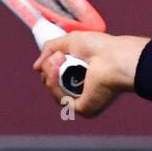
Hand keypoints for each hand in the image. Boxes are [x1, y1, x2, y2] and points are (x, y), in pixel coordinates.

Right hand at [33, 32, 148, 117]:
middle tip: (59, 55)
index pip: (58, 75)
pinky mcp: (85, 109)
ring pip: (54, 91)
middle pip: (53, 83)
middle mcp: (85, 89)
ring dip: (50, 73)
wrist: (115, 57)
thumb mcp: (69, 41)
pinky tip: (56, 70)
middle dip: (49, 67)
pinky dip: (54, 85)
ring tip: (59, 58)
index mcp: (84, 75)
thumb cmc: (100, 47)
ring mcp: (84, 100)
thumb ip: (49, 50)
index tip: (56, 54)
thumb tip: (35, 67)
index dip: (51, 66)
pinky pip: (60, 100)